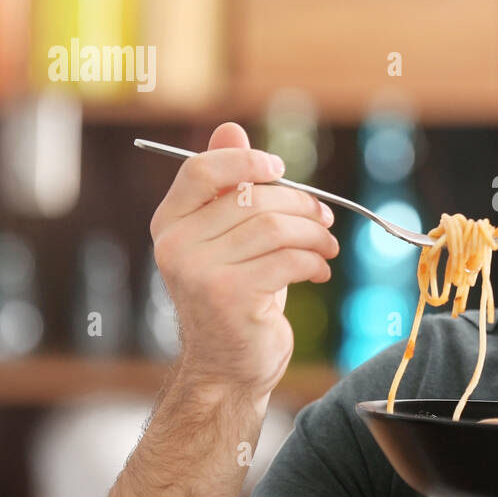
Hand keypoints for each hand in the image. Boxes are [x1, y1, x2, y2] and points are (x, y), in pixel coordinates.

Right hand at [149, 122, 339, 402]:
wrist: (229, 368)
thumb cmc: (236, 296)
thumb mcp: (230, 238)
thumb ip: (227, 186)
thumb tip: (231, 129)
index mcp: (169, 223)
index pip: (199, 170)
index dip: (245, 162)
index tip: (280, 170)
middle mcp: (174, 245)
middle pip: (251, 199)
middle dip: (301, 205)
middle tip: (325, 219)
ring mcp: (198, 272)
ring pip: (274, 228)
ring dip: (314, 234)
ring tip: (328, 246)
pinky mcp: (229, 296)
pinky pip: (287, 259)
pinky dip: (314, 261)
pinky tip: (319, 271)